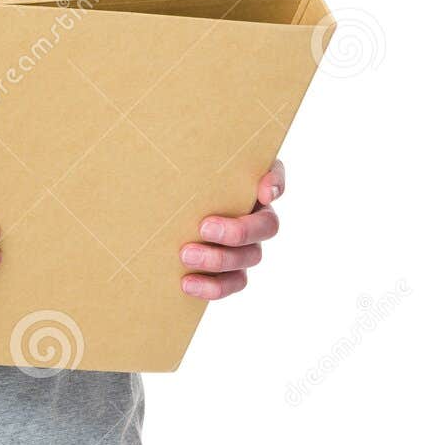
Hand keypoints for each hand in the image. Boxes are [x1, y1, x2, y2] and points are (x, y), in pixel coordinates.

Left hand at [178, 158, 284, 299]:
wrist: (168, 204)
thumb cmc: (187, 180)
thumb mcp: (199, 161)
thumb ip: (220, 157)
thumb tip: (262, 185)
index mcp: (253, 190)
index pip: (275, 182)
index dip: (275, 186)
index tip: (261, 194)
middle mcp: (256, 220)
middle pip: (265, 229)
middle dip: (237, 231)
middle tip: (204, 227)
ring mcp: (245, 249)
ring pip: (247, 260)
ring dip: (218, 260)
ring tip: (185, 255)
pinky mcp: (228, 272)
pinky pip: (230, 285)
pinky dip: (212, 287)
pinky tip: (187, 283)